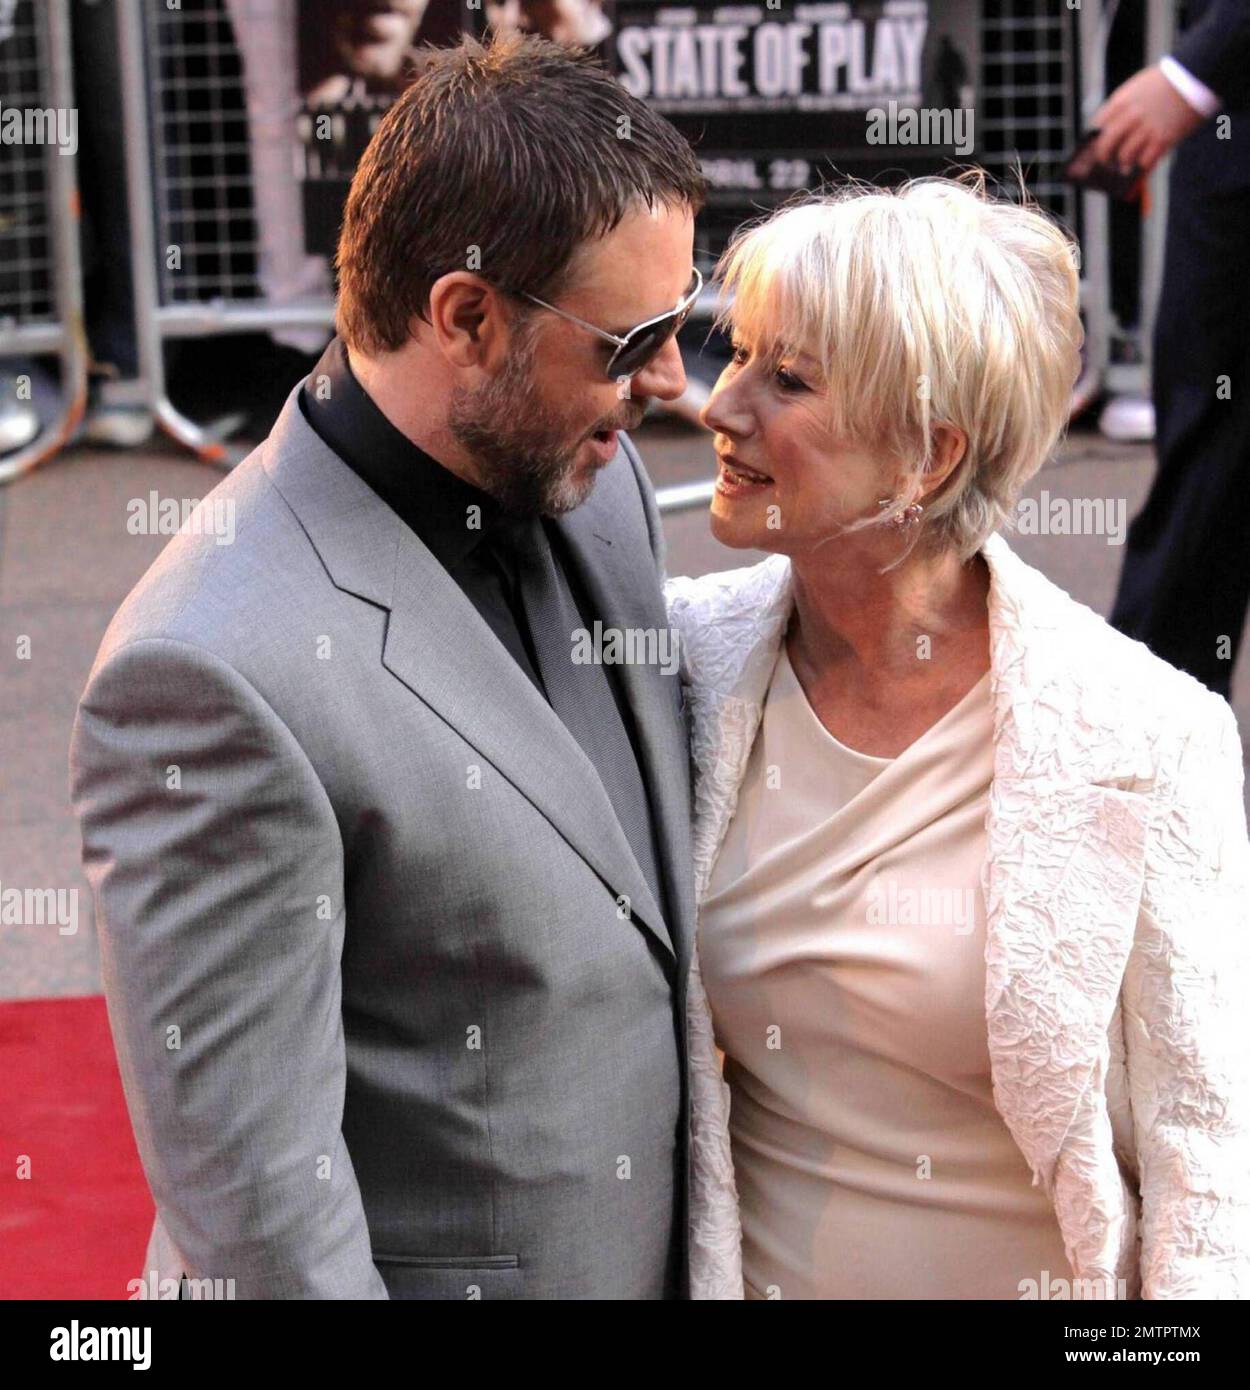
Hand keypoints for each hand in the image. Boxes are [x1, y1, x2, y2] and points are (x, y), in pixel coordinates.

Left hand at [1091, 65, 1205, 175]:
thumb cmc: (1170, 80)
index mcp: (1121, 101)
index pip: (1098, 125)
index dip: (1096, 137)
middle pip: (1106, 145)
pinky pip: (1145, 161)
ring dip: (1124, 163)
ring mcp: (1146, 129)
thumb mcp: (1140, 85)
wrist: (1197, 73)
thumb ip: (1126, 105)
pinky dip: (1143, 164)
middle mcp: (1130, 116)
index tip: (1097, 144)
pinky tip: (1144, 163)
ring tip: (1126, 166)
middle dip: (1104, 157)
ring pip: (1124, 156)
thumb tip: (1117, 129)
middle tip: (1107, 162)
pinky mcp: (1163, 139)